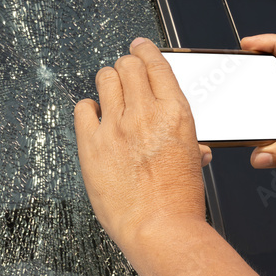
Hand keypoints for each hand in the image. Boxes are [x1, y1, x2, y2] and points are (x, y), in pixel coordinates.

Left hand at [74, 38, 210, 249]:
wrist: (159, 229)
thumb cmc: (179, 202)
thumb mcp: (192, 161)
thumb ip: (187, 142)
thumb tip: (191, 146)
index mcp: (175, 113)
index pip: (156, 65)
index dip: (145, 51)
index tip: (138, 47)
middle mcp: (145, 113)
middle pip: (127, 66)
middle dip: (125, 66)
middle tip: (124, 74)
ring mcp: (115, 126)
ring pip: (104, 78)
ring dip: (107, 82)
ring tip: (109, 94)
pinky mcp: (91, 143)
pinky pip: (82, 108)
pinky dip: (88, 109)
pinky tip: (94, 119)